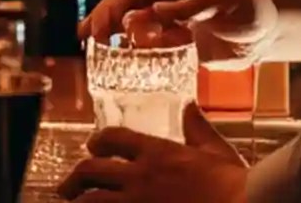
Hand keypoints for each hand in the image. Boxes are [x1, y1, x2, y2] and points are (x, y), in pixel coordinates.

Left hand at [58, 103, 246, 202]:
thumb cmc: (234, 184)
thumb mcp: (216, 151)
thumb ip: (198, 129)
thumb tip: (189, 106)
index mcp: (158, 153)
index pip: (113, 138)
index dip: (97, 141)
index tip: (92, 148)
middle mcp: (140, 177)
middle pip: (89, 172)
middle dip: (73, 179)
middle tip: (67, 188)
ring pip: (90, 202)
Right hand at [78, 0, 278, 68]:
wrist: (266, 33)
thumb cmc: (250, 10)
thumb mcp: (225, 4)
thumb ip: (191, 7)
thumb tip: (152, 12)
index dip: (116, 9)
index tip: (104, 29)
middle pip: (125, 5)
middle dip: (105, 19)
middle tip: (90, 40)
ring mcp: (166, 20)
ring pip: (129, 24)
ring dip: (111, 34)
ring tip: (92, 47)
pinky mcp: (172, 41)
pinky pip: (145, 46)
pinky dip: (129, 52)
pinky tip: (113, 60)